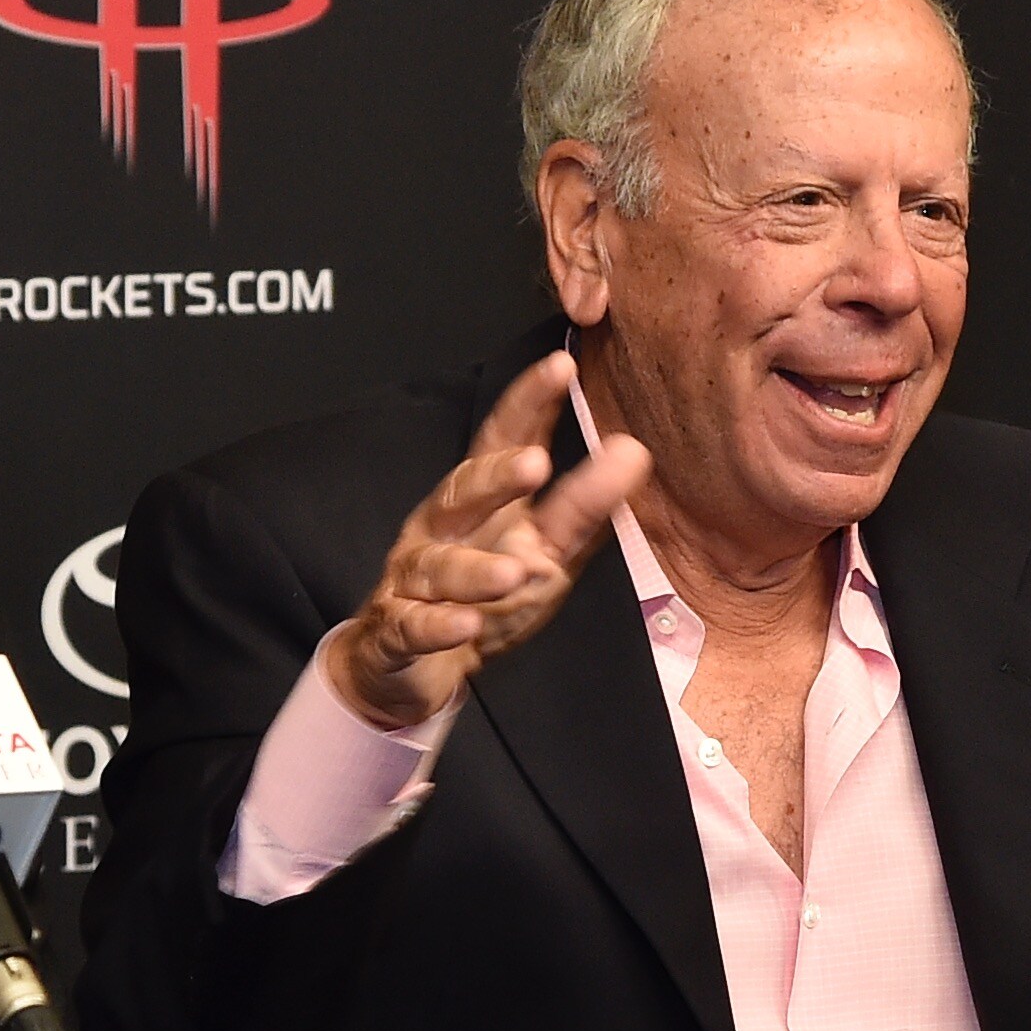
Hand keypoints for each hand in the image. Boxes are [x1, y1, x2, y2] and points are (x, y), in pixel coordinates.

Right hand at [322, 354, 654, 730]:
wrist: (404, 664)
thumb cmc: (482, 594)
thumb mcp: (542, 548)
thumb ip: (583, 506)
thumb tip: (634, 450)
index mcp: (478, 501)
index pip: (503, 441)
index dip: (528, 404)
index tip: (562, 366)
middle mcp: (441, 529)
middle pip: (463, 493)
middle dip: (495, 478)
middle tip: (535, 462)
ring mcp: (413, 580)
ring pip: (441, 567)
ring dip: (476, 569)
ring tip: (514, 571)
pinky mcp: (396, 632)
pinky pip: (415, 627)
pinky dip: (438, 626)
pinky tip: (465, 624)